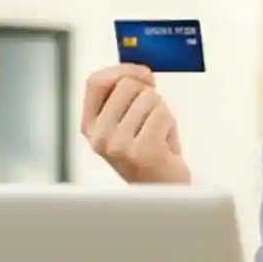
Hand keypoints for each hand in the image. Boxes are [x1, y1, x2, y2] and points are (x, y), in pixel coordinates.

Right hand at [81, 64, 191, 183]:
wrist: (162, 191)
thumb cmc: (148, 156)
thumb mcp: (124, 124)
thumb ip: (123, 97)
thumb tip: (140, 72)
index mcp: (91, 126)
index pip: (96, 82)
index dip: (122, 70)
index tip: (143, 74)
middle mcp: (100, 136)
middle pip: (127, 85)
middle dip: (149, 95)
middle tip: (152, 119)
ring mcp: (119, 145)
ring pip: (150, 98)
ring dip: (162, 114)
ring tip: (158, 136)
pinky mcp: (143, 151)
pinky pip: (163, 115)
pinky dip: (171, 127)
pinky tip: (166, 145)